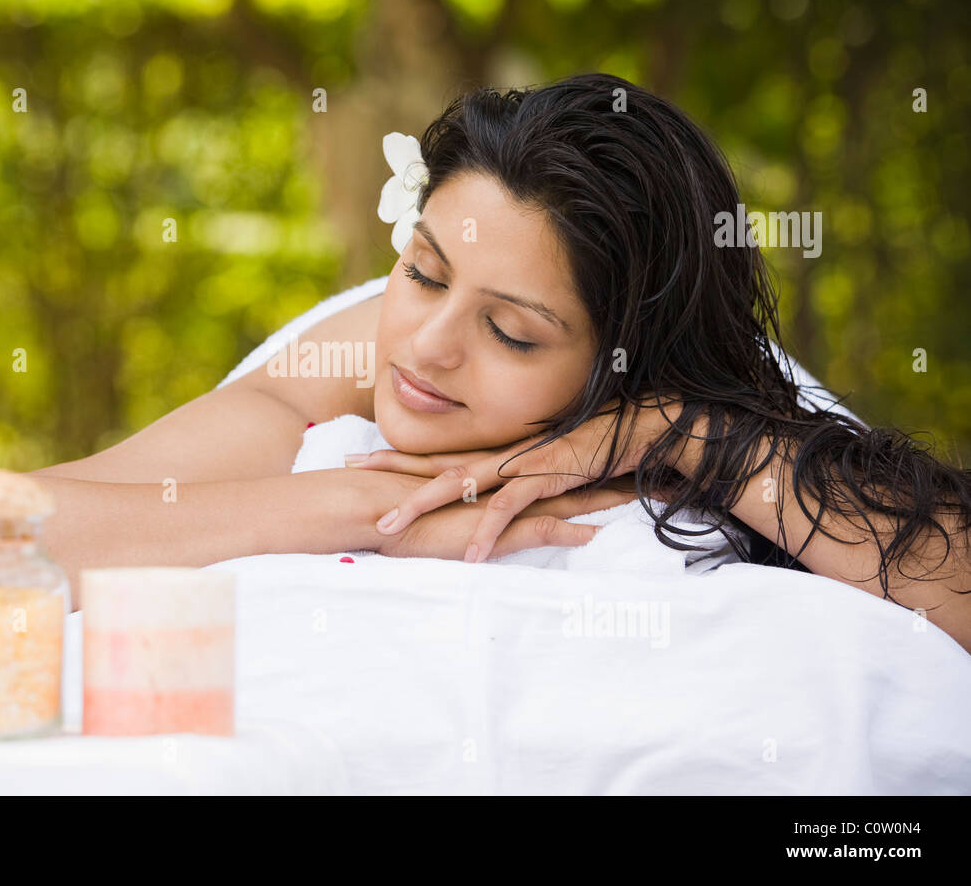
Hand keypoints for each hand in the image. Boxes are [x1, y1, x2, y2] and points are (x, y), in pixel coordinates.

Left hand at [349, 393, 685, 562]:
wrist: (635, 428)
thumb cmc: (589, 450)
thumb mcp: (541, 468)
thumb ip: (514, 481)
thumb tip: (489, 496)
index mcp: (494, 453)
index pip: (435, 455)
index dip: (395, 458)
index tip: (357, 458)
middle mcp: (498, 456)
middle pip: (433, 463)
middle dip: (389, 470)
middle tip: (347, 473)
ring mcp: (517, 465)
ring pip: (458, 485)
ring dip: (420, 506)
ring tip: (388, 531)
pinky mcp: (544, 477)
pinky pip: (509, 509)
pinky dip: (488, 531)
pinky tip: (470, 555)